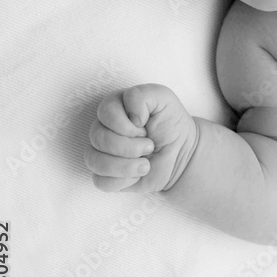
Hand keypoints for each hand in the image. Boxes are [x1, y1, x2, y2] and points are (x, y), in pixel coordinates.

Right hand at [84, 83, 198, 193]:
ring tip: (146, 164)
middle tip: (150, 146)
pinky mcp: (106, 175)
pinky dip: (123, 181)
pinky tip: (137, 175)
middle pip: (98, 138)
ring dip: (126, 165)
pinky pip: (100, 182)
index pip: (105, 112)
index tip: (146, 126)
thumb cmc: (170, 122)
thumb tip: (131, 117)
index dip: (127, 124)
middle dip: (130, 146)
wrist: (182, 152)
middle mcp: (103, 128)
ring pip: (94, 161)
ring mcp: (102, 153)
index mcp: (113, 106)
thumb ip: (143, 95)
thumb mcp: (164, 98)